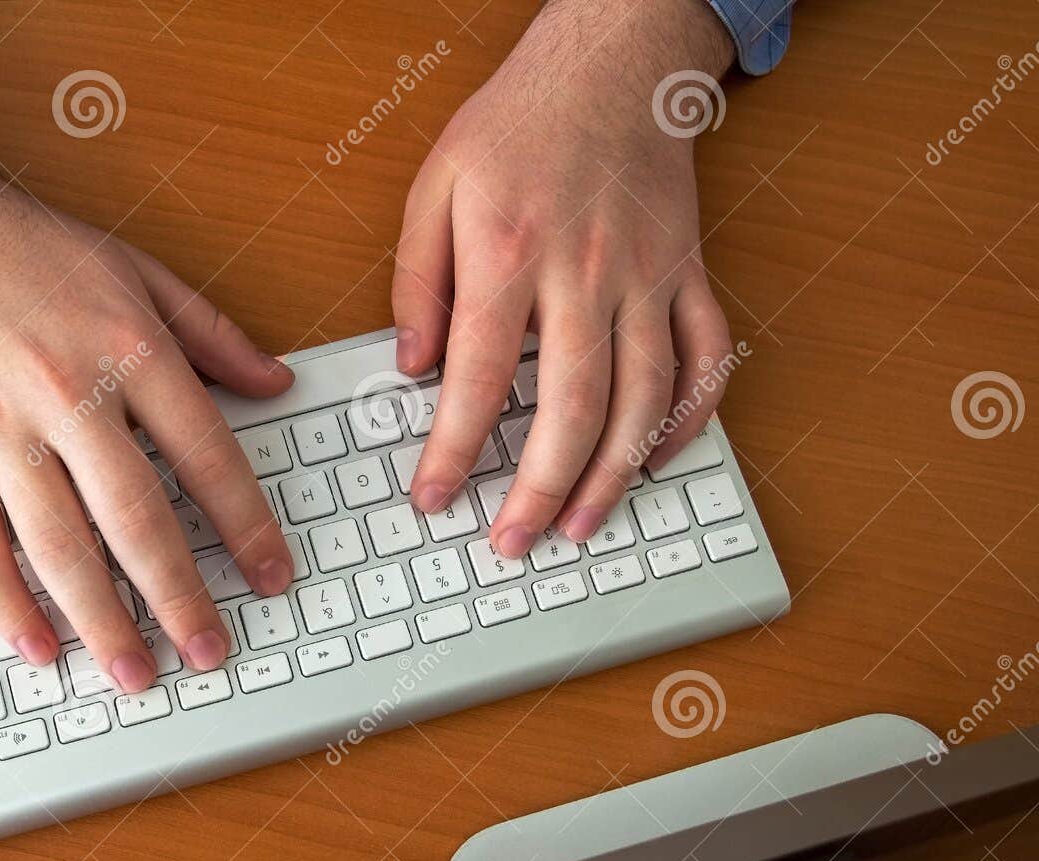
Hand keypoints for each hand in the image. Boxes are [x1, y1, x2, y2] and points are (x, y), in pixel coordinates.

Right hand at [0, 126, 295, 691]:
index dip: (246, 525)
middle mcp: (67, 390)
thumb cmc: (30, 251)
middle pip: (135, 518)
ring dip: (100, 621)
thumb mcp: (138, 270)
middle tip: (210, 651)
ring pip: (58, 544)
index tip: (272, 576)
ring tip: (136, 674)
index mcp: (129, 348)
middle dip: (178, 598)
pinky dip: (4, 602)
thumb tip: (280, 384)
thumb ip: (213, 333)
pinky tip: (39, 647)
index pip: (206, 455)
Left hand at [393, 0, 737, 556]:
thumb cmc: (517, 125)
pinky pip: (705, 358)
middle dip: (538, 489)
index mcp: (512, 256)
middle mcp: (586, 275)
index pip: (479, 381)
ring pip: (643, 398)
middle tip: (512, 542)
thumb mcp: (434, 188)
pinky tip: (656, 459)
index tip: (433, 499)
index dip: (452, 452)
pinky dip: (689, 417)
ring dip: (614, 474)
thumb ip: (416, 283)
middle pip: (570, 409)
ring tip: (580, 526)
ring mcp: (649, 278)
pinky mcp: (689, 274)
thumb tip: (412, 369)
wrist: (613, 61)